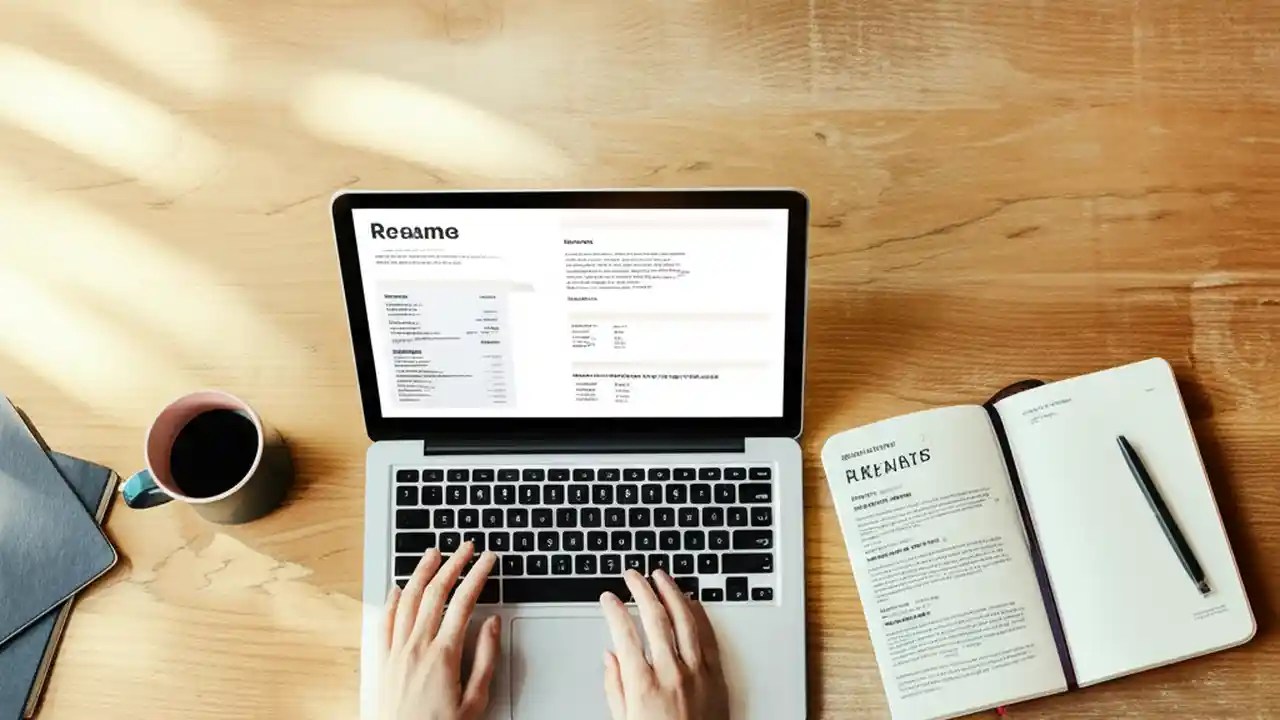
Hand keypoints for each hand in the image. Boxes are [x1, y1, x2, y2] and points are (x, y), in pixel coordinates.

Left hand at [381, 543, 500, 719]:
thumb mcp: (475, 701)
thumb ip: (485, 659)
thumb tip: (491, 625)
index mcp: (443, 655)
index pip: (464, 602)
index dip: (477, 575)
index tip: (487, 559)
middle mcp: (416, 647)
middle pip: (435, 592)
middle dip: (453, 564)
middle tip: (466, 547)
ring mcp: (396, 652)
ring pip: (407, 599)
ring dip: (421, 572)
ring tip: (433, 553)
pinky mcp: (382, 661)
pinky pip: (384, 621)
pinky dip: (392, 599)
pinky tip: (398, 587)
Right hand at [599, 570, 729, 719]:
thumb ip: (615, 687)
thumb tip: (610, 658)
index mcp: (642, 686)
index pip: (624, 633)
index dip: (614, 610)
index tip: (608, 598)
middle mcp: (671, 673)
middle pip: (654, 617)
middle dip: (641, 589)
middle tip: (632, 575)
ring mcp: (697, 672)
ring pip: (684, 619)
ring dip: (671, 591)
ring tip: (661, 576)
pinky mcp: (717, 676)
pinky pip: (708, 636)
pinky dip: (699, 613)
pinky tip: (691, 601)